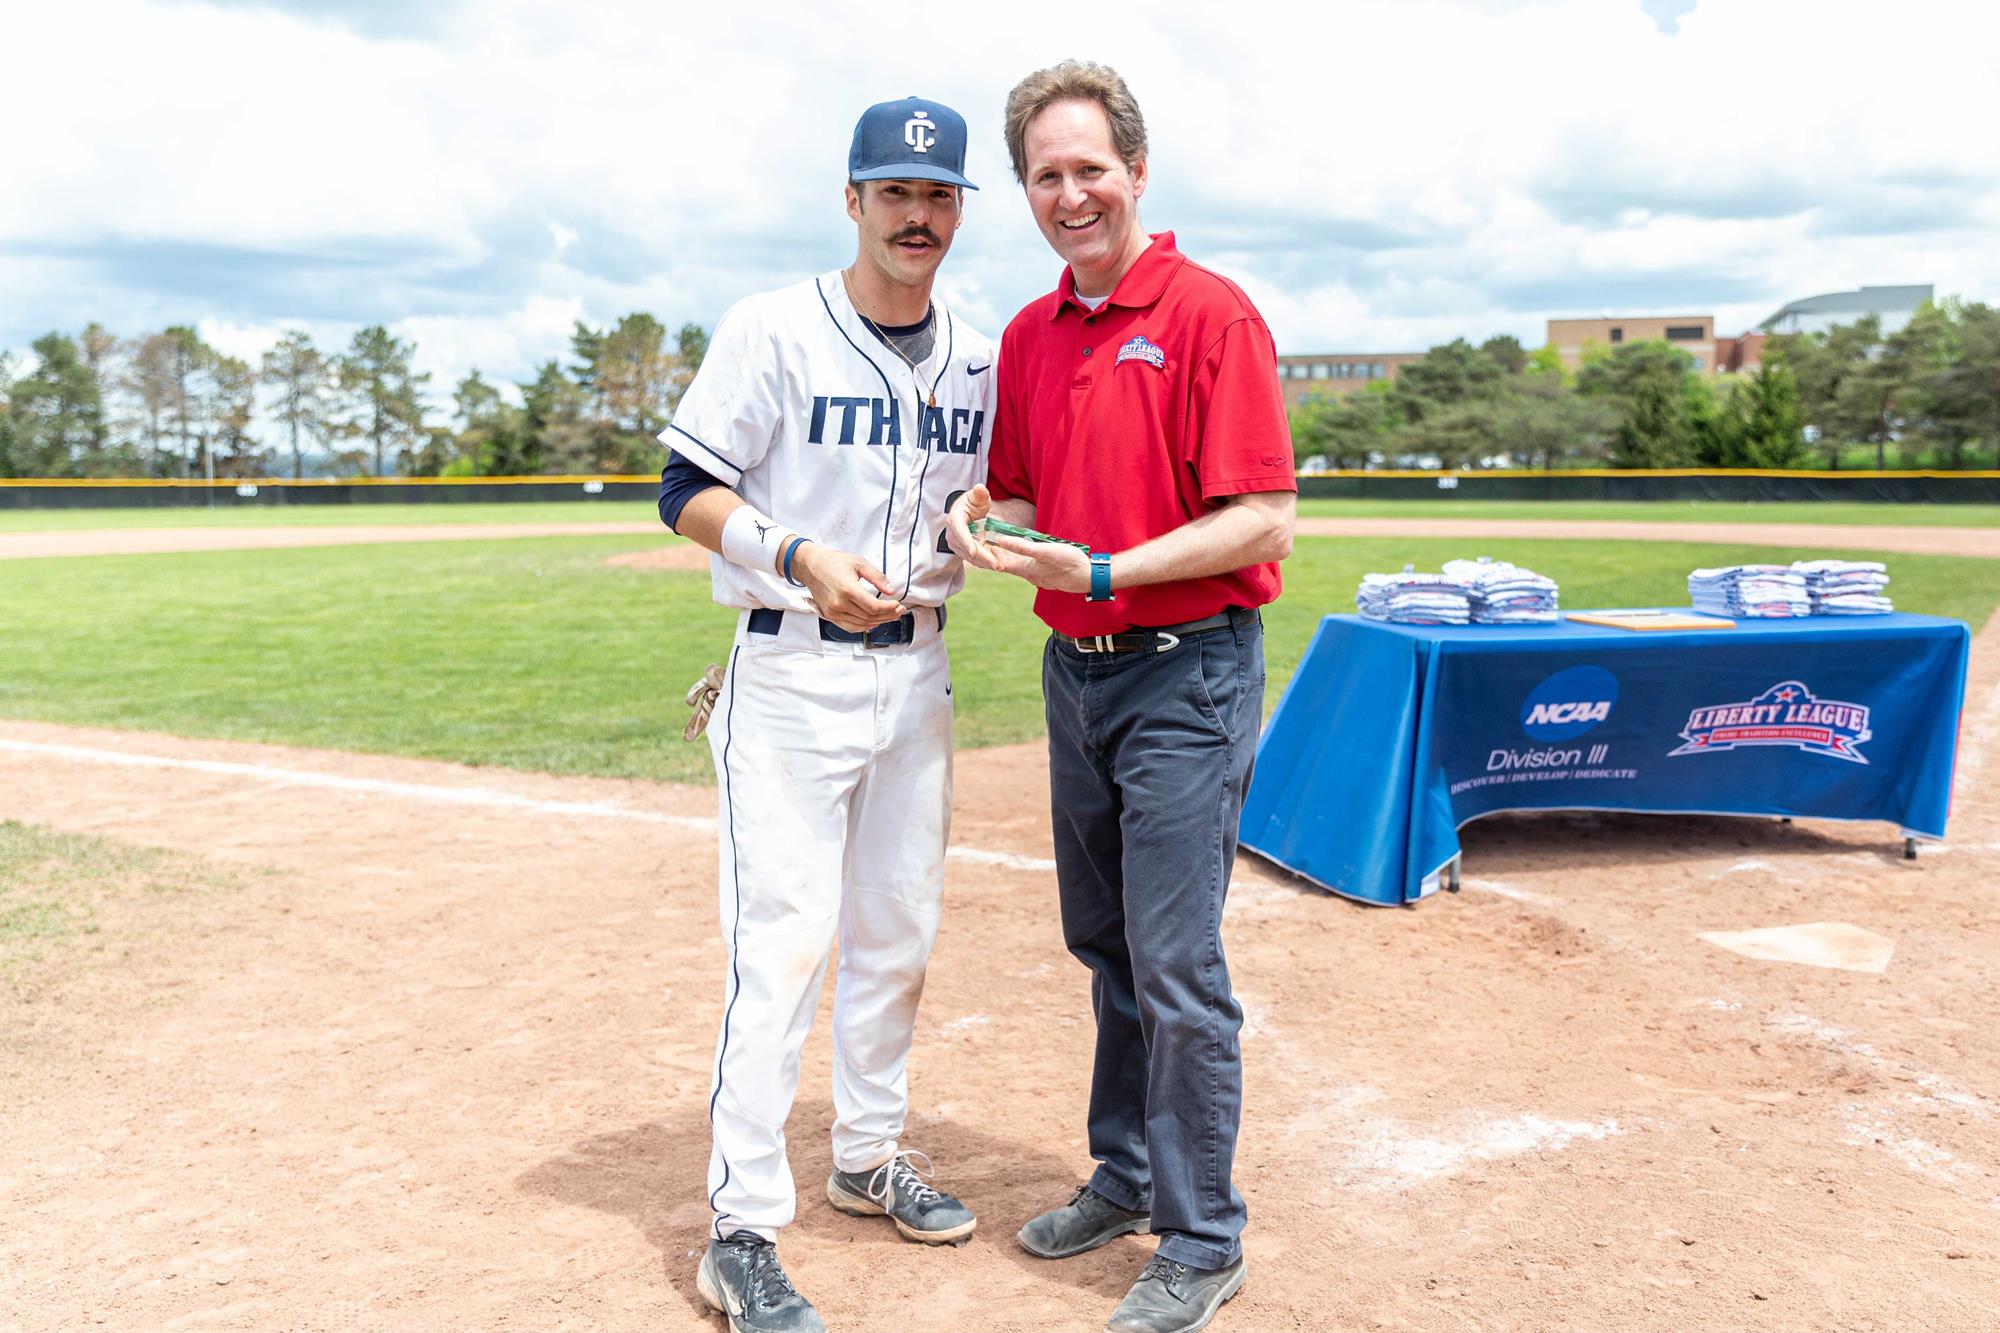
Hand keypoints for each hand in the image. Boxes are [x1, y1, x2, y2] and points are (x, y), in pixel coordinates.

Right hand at [793, 543, 907, 630]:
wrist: (810, 566)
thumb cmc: (832, 562)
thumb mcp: (858, 562)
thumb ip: (876, 577)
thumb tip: (890, 590)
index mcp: (847, 589)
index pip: (873, 607)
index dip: (889, 609)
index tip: (898, 605)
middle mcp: (839, 603)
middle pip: (869, 617)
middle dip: (887, 615)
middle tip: (898, 611)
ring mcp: (833, 612)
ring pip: (862, 625)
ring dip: (878, 622)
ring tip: (889, 616)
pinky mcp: (829, 616)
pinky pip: (850, 627)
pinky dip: (864, 627)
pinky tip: (874, 622)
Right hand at [944, 484, 1002, 569]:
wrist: (970, 512)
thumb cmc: (974, 503)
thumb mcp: (978, 497)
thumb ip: (980, 494)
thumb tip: (979, 488)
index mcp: (955, 520)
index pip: (959, 532)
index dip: (966, 542)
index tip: (974, 552)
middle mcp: (952, 535)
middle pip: (966, 549)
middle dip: (982, 557)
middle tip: (997, 564)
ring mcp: (957, 545)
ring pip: (970, 557)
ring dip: (985, 563)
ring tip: (999, 567)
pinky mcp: (962, 551)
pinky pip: (973, 560)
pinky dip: (985, 563)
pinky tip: (997, 566)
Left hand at [983, 533, 1092, 593]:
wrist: (1091, 577)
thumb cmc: (1070, 562)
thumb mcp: (1045, 551)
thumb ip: (1023, 546)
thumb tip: (1002, 541)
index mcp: (1027, 571)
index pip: (1002, 563)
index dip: (992, 554)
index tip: (984, 542)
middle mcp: (1032, 577)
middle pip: (1011, 566)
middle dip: (1001, 555)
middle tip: (992, 541)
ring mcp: (1041, 579)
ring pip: (1022, 567)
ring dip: (1014, 557)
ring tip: (1007, 545)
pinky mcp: (1050, 577)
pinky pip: (1033, 568)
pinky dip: (1026, 560)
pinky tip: (1029, 554)